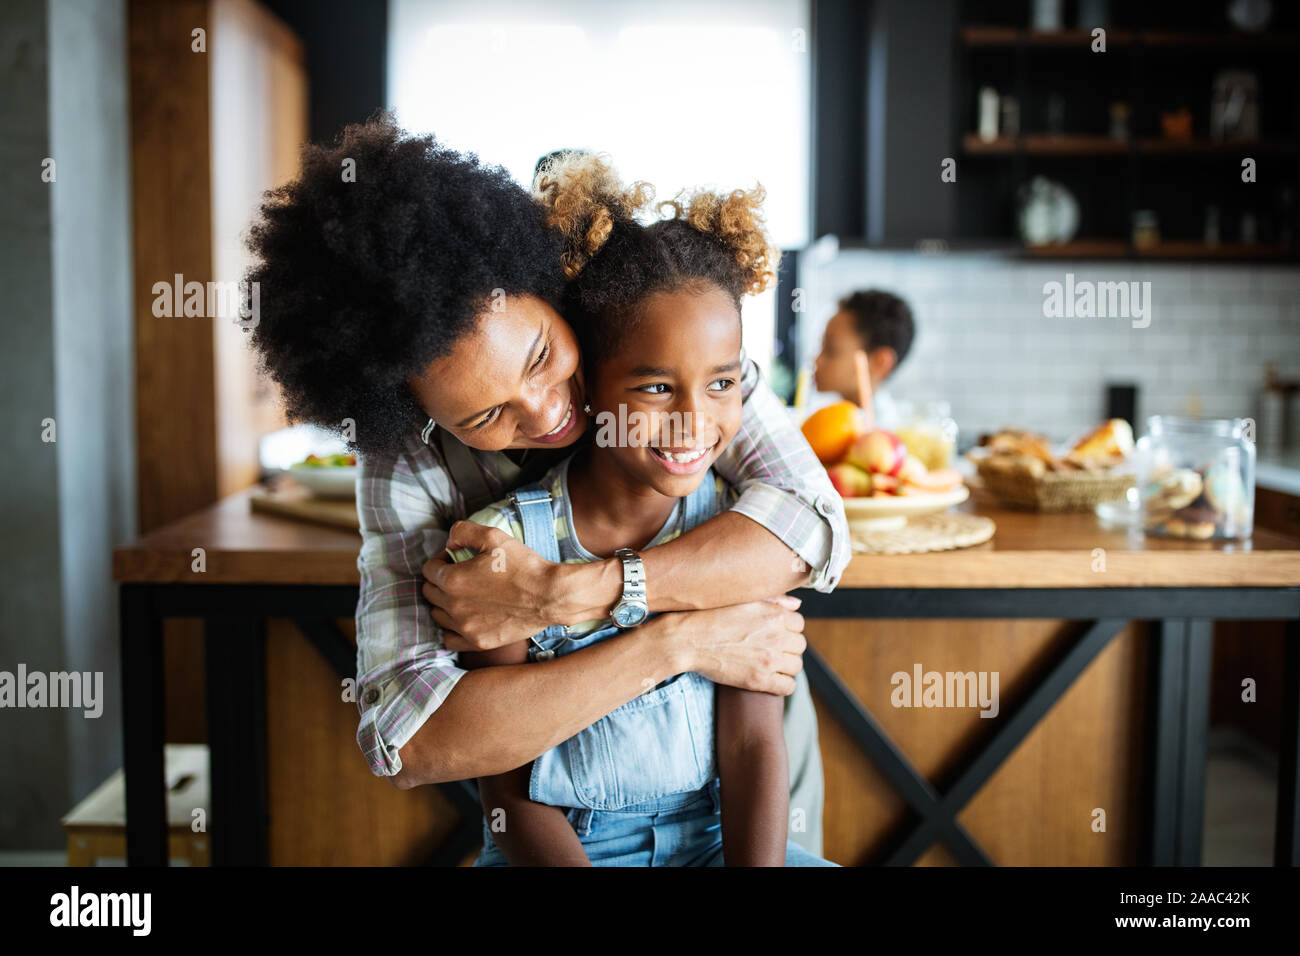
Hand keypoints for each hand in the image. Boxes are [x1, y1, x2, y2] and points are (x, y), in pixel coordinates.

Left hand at [423, 521, 568, 651]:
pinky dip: (451, 628)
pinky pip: (449, 639)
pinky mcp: (478, 642)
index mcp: (453, 580)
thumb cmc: (524, 565)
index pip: (429, 570)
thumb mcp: (494, 536)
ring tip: (462, 596)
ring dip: (443, 603)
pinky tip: (463, 619)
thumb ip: (463, 532)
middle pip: (429, 593)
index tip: (454, 559)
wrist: (550, 595)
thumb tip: (448, 543)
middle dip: (439, 581)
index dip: (440, 560)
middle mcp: (454, 606)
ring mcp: (465, 627)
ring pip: (437, 615)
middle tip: (460, 575)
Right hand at [666, 595, 805, 694]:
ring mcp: (769, 659)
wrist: (686, 639)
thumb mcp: (743, 600)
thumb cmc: (710, 616)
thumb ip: (774, 600)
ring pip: (796, 666)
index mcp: (774, 614)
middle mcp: (776, 636)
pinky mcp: (759, 680)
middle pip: (800, 646)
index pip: (799, 624)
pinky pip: (788, 686)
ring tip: (768, 664)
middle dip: (787, 647)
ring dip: (785, 666)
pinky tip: (769, 679)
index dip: (787, 628)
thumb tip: (797, 605)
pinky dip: (781, 684)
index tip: (774, 633)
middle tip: (770, 649)